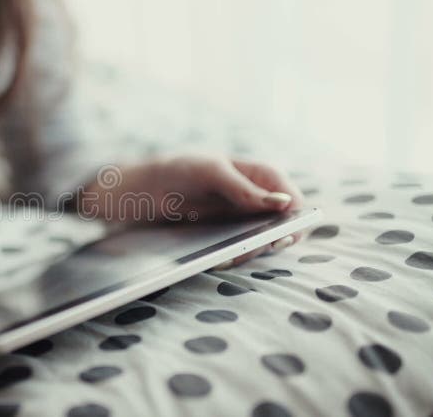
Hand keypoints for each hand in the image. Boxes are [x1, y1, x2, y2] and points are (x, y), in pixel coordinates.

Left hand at [80, 154, 303, 265]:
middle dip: (273, 239)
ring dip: (251, 252)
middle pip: (281, 225)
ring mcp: (238, 220)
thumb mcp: (208, 172)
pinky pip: (239, 251)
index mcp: (256, 175)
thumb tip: (284, 203)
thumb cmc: (174, 171)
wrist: (136, 192)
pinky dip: (233, 258)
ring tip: (230, 256)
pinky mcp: (222, 237)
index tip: (285, 234)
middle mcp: (252, 199)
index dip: (295, 216)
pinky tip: (218, 261)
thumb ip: (244, 188)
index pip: (291, 196)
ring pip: (261, 242)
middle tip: (253, 248)